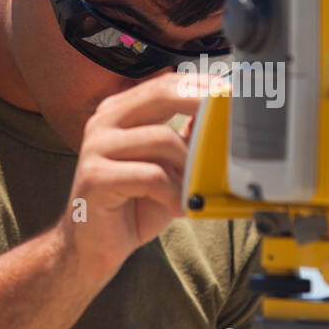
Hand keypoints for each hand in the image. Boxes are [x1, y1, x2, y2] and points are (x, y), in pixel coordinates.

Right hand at [57, 72, 216, 286]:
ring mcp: (96, 147)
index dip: (203, 85)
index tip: (234, 93)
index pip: (166, 83)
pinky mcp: (96, 177)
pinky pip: (151, 175)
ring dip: (190, 167)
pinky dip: (174, 193)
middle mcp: (104, 122)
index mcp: (120, 111)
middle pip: (162, 95)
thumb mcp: (167, 166)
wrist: (94, 245)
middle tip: (232, 120)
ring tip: (195, 190)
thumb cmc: (133, 204)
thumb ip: (185, 139)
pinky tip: (178, 208)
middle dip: (204, 103)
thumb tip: (219, 113)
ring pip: (162, 139)